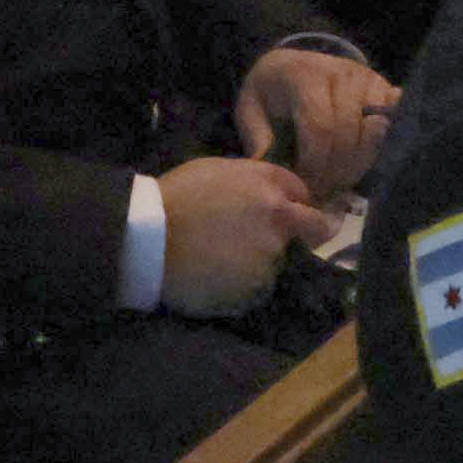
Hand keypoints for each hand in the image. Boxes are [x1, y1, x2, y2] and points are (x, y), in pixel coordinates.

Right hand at [146, 157, 327, 312]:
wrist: (150, 239)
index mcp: (270, 187)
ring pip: (279, 262)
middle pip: (312, 231)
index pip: (303, 194)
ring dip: (263, 261)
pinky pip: (257, 288)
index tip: (288, 211)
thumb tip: (273, 194)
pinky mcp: (255, 292)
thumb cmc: (177, 195)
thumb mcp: (219, 169)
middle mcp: (280, 224)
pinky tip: (219, 278)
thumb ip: (255, 180)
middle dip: (304, 233)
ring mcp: (270, 261)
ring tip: (228, 261)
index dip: (295, 203)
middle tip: (281, 240)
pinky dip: (244, 285)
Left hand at [235, 44, 396, 197]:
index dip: (315, 164)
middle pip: (349, 133)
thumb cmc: (269, 93)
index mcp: (304, 75)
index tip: (305, 187)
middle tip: (323, 192)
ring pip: (374, 132)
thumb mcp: (250, 109)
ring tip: (339, 181)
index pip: (320, 127)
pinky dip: (384, 144)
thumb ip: (258, 138)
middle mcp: (340, 72)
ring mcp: (367, 78)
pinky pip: (395, 119)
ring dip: (358, 164)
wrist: (290, 64)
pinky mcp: (385, 88)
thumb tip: (270, 172)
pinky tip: (367, 162)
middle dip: (336, 171)